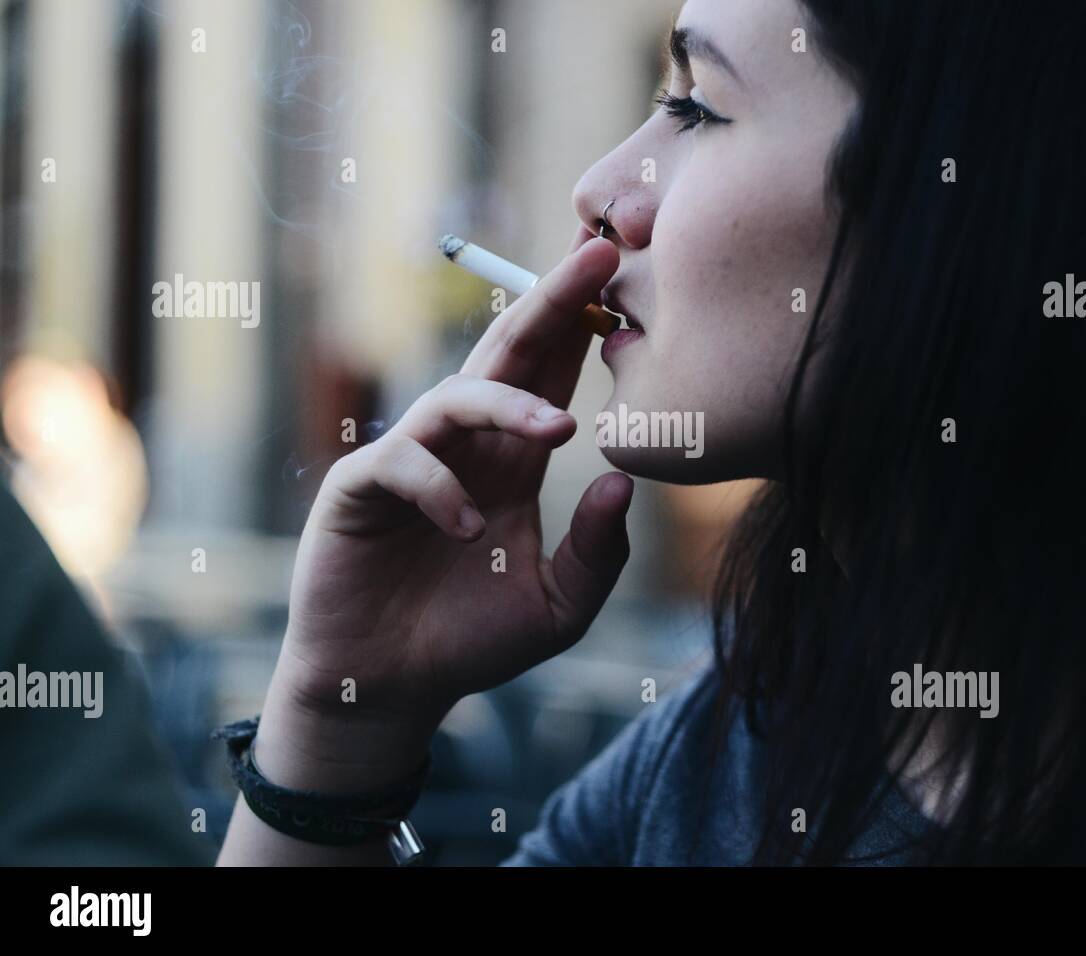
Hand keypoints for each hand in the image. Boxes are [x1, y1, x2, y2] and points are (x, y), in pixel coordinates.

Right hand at [257, 234, 631, 788]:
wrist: (390, 687)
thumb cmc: (471, 642)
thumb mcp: (559, 606)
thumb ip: (596, 551)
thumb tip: (624, 481)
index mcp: (511, 463)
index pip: (550, 378)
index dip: (582, 327)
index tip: (624, 278)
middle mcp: (464, 448)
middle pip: (506, 356)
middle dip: (550, 304)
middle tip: (596, 256)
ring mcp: (410, 462)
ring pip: (456, 397)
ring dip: (508, 404)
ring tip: (557, 430)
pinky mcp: (361, 489)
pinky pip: (403, 464)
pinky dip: (441, 489)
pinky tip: (470, 529)